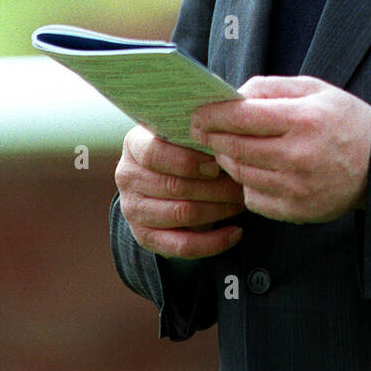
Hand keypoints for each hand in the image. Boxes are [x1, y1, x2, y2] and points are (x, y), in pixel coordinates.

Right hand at [115, 124, 244, 259]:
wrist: (164, 180)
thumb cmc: (183, 150)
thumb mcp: (183, 134)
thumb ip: (198, 130)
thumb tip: (230, 125)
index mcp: (134, 145)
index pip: (154, 153)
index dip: (188, 160)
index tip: (218, 161)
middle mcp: (128, 177)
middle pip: (174, 186)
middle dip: (215, 185)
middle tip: (243, 181)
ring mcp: (134, 210)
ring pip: (182, 214)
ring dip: (219, 209)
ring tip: (242, 201)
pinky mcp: (146, 237)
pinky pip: (182, 246)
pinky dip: (213, 242)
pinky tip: (235, 232)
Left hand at [189, 75, 370, 223]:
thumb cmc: (346, 121)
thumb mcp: (316, 89)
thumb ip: (271, 87)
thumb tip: (233, 96)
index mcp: (303, 119)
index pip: (242, 117)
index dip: (212, 115)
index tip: (197, 114)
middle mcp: (299, 155)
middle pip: (235, 147)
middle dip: (211, 138)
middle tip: (201, 131)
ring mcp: (297, 187)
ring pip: (240, 174)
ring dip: (227, 160)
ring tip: (227, 148)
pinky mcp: (297, 211)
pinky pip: (253, 199)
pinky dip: (247, 185)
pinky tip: (254, 171)